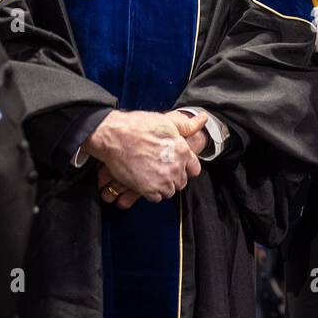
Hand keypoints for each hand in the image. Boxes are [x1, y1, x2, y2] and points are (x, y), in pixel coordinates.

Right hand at [84, 110, 205, 201]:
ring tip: (152, 173)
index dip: (185, 166)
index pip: (195, 168)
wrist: (114, 136)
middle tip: (161, 167)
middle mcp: (176, 168)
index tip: (175, 163)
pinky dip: (151, 192)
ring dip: (163, 185)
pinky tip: (145, 180)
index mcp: (183, 151)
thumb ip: (187, 125)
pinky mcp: (148, 190)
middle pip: (182, 181)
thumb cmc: (138, 126)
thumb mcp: (166, 121)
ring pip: (169, 191)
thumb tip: (203, 119)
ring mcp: (162, 180)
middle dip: (174, 176)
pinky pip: (156, 198)